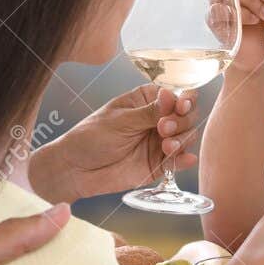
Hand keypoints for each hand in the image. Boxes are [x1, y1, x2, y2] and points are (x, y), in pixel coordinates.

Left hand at [28, 85, 197, 202]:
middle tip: (163, 128)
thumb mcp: (121, 120)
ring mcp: (160, 142)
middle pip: (187, 116)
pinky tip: (184, 159)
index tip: (180, 106)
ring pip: (186, 137)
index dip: (185, 99)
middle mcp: (158, 119)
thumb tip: (172, 95)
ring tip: (167, 146)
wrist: (76, 169)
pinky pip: (178, 161)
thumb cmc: (91, 137)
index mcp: (148, 101)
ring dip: (182, 140)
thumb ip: (150, 112)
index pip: (177, 95)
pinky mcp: (159, 164)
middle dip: (181, 121)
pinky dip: (184, 160)